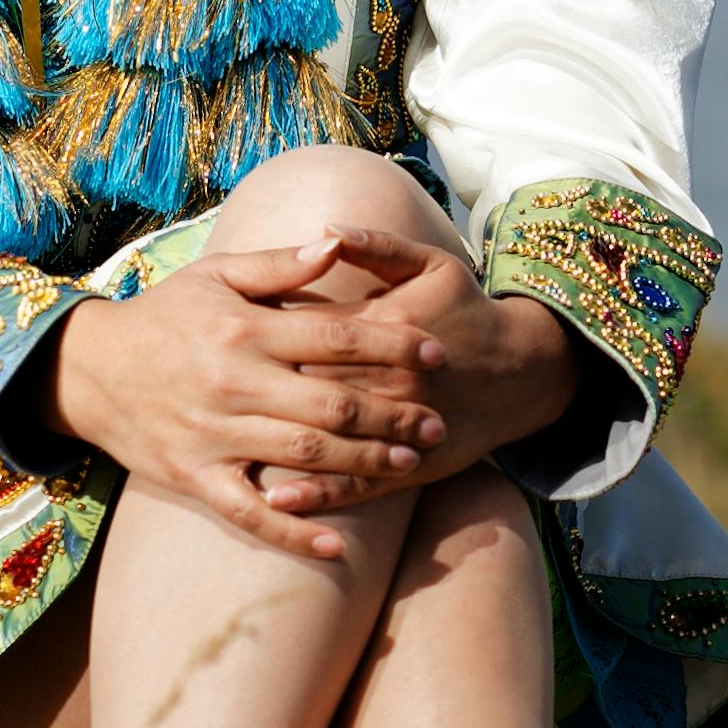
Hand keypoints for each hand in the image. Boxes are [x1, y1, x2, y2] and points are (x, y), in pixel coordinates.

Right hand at [44, 238, 449, 559]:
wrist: (86, 369)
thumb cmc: (163, 316)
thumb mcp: (215, 275)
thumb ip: (280, 264)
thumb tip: (338, 243)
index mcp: (246, 329)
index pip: (337, 338)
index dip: (394, 346)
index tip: (438, 354)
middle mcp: (235, 383)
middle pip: (332, 404)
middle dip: (394, 416)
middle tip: (438, 424)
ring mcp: (214, 434)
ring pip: (305, 456)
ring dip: (363, 464)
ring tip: (410, 465)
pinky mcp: (194, 476)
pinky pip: (249, 512)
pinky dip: (293, 532)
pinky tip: (335, 545)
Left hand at [249, 227, 595, 514]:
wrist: (522, 370)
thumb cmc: (466, 309)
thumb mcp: (432, 265)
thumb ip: (377, 246)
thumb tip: (325, 229)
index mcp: (387, 326)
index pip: (317, 334)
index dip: (268, 337)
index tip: (218, 339)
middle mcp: (391, 380)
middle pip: (315, 388)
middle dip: (261, 394)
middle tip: (204, 398)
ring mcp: (401, 428)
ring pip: (335, 443)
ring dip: (280, 451)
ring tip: (227, 452)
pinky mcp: (413, 467)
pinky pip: (360, 487)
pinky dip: (319, 495)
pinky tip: (279, 498)